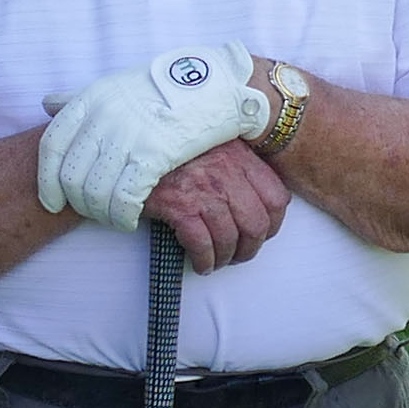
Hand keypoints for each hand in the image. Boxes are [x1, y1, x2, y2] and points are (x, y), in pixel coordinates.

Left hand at [38, 43, 272, 229]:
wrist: (216, 86)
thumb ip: (81, 98)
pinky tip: (130, 220)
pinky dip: (122, 217)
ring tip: (114, 218)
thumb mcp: (117, 85)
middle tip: (94, 213)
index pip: (52, 146)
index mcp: (92, 98)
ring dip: (102, 215)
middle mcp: (104, 116)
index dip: (47, 180)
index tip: (52, 201)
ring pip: (95, 193)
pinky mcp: (154, 154)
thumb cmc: (167, 88)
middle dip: (78, 204)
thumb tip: (48, 104)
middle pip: (71, 176)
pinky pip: (124, 199)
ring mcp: (128, 135)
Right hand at [141, 140, 291, 272]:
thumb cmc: (171, 148)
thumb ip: (237, 165)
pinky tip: (201, 264)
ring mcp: (203, 189)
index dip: (274, 224)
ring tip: (217, 261)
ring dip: (225, 257)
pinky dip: (204, 260)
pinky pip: (202, 244)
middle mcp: (226, 171)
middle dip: (250, 248)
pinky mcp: (179, 205)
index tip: (263, 234)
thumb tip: (253, 200)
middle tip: (238, 255)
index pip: (276, 198)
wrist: (131, 144)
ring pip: (229, 237)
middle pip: (257, 224)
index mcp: (239, 156)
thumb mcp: (212, 143)